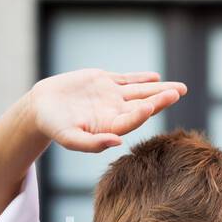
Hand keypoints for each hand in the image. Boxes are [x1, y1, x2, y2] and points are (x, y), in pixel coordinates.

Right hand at [27, 69, 185, 151]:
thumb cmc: (54, 127)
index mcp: (111, 127)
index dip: (141, 114)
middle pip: (143, 105)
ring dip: (159, 88)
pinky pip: (127, 80)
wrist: (41, 108)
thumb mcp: (69, 138)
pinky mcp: (104, 82)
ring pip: (140, 91)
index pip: (131, 120)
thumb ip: (92, 144)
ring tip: (180, 88)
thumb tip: (117, 142)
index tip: (149, 106)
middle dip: (161, 99)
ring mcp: (112, 97)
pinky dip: (141, 78)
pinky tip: (156, 77)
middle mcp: (116, 112)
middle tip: (179, 93)